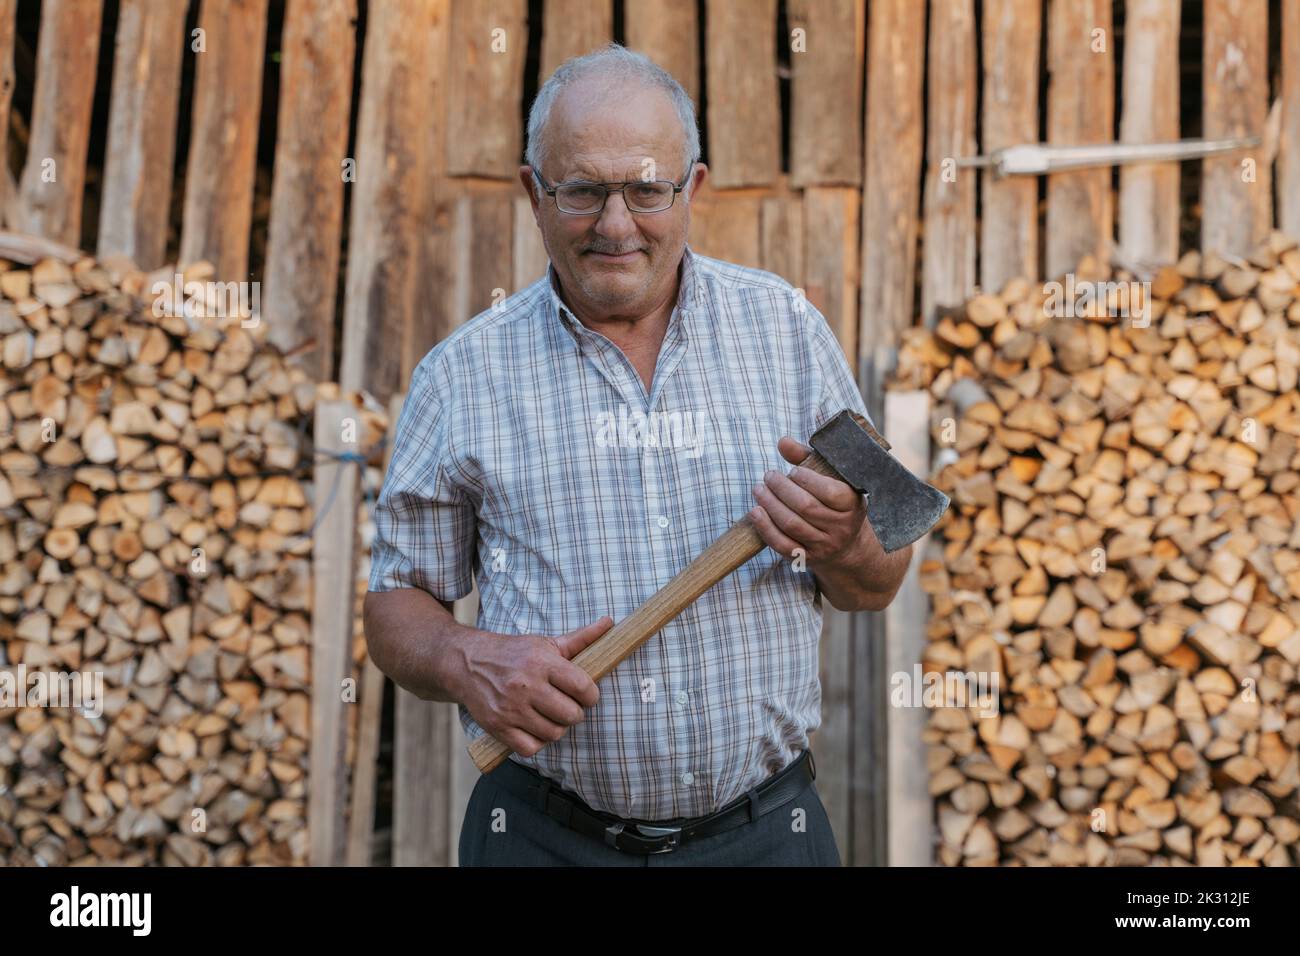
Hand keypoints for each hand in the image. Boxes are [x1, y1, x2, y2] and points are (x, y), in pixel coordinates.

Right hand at [456, 617, 611, 757]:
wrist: (466, 663)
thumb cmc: (512, 653)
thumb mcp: (545, 643)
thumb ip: (580, 638)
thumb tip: (610, 622)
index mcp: (541, 662)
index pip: (583, 687)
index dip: (591, 695)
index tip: (585, 694)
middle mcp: (526, 685)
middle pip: (571, 715)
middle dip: (574, 712)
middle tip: (566, 705)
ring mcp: (510, 708)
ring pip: (553, 734)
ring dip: (556, 728)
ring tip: (550, 716)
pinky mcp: (497, 726)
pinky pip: (530, 749)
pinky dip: (536, 742)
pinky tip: (534, 728)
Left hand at [748, 437, 867, 565]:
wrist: (846, 546)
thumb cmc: (833, 502)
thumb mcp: (830, 479)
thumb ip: (807, 458)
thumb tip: (783, 442)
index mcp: (852, 505)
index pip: (829, 492)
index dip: (807, 479)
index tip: (793, 471)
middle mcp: (841, 527)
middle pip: (806, 507)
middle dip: (781, 489)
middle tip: (768, 476)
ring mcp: (824, 545)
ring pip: (792, 524)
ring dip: (770, 504)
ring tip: (758, 490)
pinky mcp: (807, 559)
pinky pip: (782, 544)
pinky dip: (765, 528)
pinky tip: (755, 512)